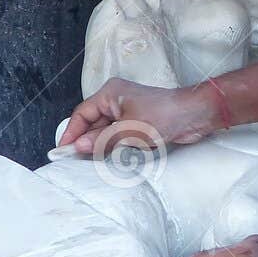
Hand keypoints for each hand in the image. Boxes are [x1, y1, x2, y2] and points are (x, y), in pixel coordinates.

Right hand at [58, 76, 224, 155]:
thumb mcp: (128, 130)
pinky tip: (109, 158)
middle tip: (74, 161)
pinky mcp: (138, 123)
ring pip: (105, 130)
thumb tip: (79, 146)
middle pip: (92, 122)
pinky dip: (112, 146)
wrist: (194, 115)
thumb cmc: (164, 115)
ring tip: (89, 162)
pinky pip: (118, 135)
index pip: (82, 113)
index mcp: (110, 93)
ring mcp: (127, 111)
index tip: (63, 151)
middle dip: (85, 141)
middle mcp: (116, 99)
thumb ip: (102, 139)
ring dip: (99, 145)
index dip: (71, 133)